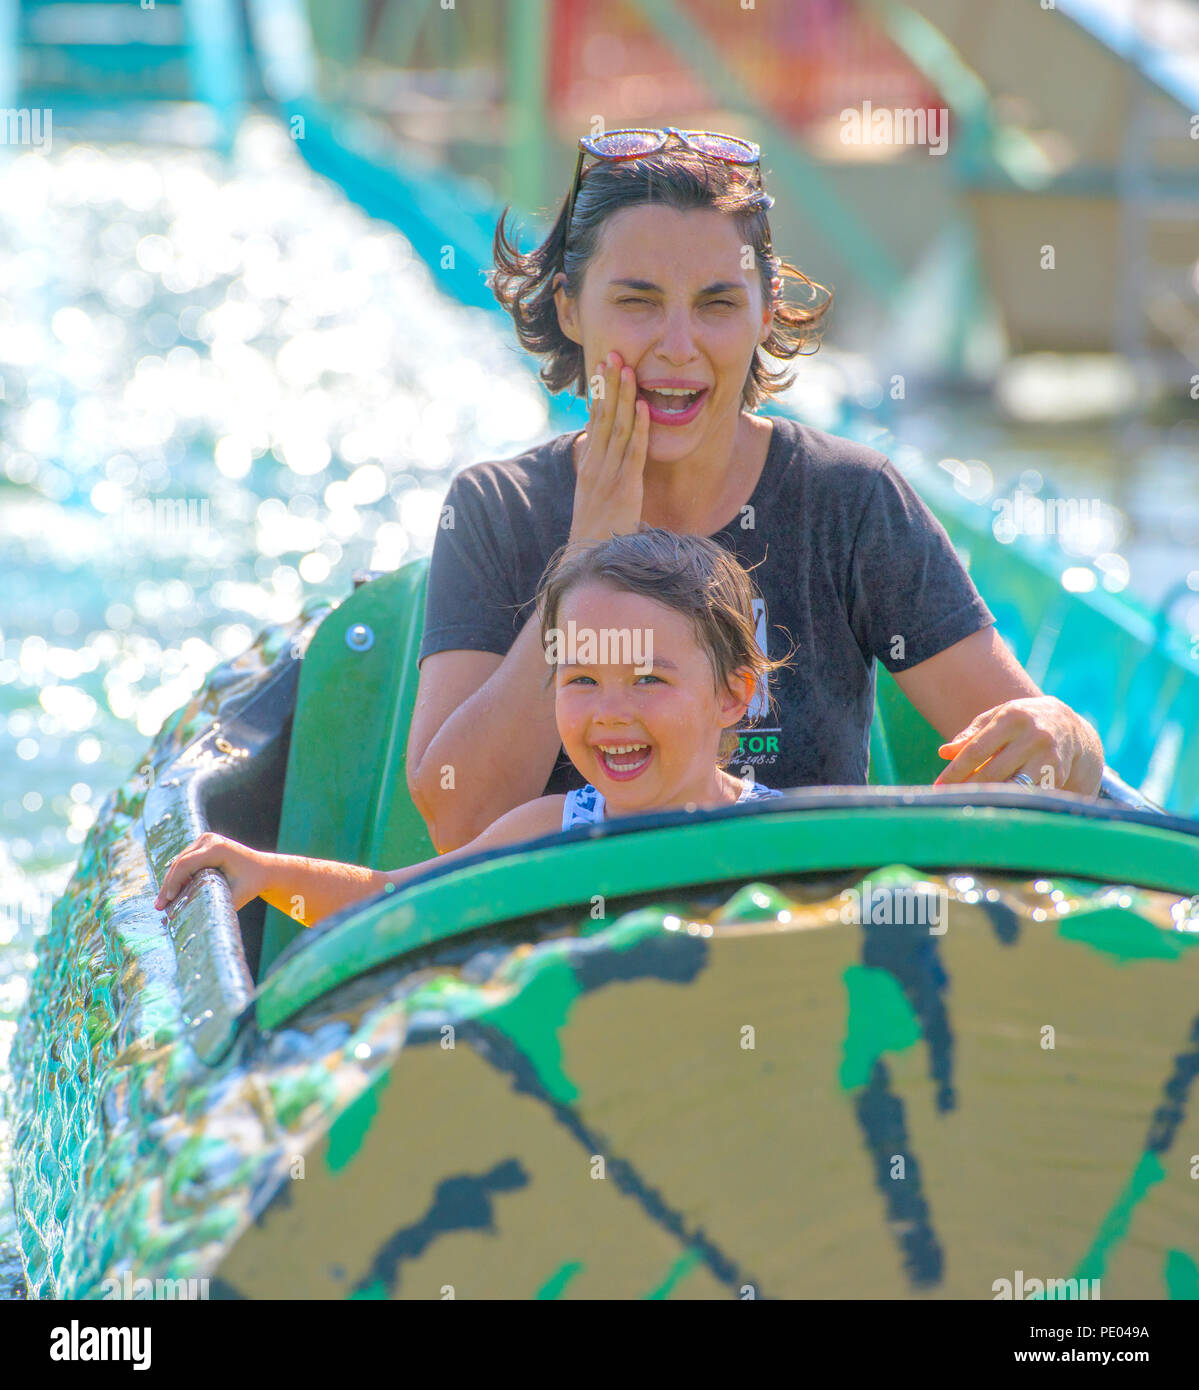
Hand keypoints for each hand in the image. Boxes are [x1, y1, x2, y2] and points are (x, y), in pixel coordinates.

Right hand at [154, 831, 273, 911]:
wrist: (263, 868)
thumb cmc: (252, 882)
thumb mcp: (239, 895)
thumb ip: (219, 904)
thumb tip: (196, 919)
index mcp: (218, 848)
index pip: (186, 864)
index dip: (174, 882)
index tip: (168, 901)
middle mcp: (209, 839)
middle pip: (180, 862)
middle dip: (168, 885)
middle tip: (159, 907)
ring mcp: (205, 839)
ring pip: (179, 861)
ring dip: (170, 882)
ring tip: (162, 904)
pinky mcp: (202, 844)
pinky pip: (185, 861)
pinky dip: (178, 876)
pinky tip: (172, 894)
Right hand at [568, 349, 648, 543]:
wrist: (590, 562)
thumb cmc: (597, 535)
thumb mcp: (596, 501)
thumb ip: (603, 479)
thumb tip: (611, 465)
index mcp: (588, 466)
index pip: (594, 422)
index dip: (600, 393)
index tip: (603, 368)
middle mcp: (595, 466)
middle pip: (603, 417)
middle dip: (609, 385)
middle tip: (613, 354)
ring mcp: (608, 476)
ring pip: (618, 428)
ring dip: (625, 397)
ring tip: (629, 368)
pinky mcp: (624, 489)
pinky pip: (633, 453)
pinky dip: (640, 428)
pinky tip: (645, 407)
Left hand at [934, 695, 1101, 795]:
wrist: (1066, 724)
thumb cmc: (1018, 722)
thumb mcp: (995, 719)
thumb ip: (970, 735)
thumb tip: (944, 753)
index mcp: (1011, 718)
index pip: (977, 750)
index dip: (956, 771)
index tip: (939, 785)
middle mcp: (1033, 737)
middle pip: (993, 772)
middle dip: (967, 789)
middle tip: (948, 800)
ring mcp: (1048, 757)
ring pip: (1012, 788)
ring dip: (988, 799)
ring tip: (968, 805)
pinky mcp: (1058, 774)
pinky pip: (1028, 794)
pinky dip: (1010, 802)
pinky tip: (994, 807)